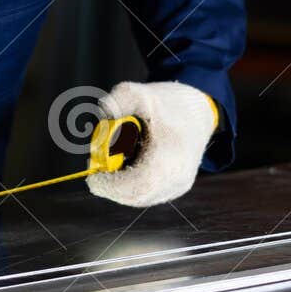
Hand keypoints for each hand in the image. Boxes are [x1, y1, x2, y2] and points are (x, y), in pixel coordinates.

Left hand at [86, 81, 217, 206]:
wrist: (198, 112)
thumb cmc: (167, 103)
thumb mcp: (140, 93)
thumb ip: (118, 100)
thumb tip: (102, 113)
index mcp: (171, 157)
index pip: (138, 185)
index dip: (111, 185)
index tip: (92, 177)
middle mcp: (178, 178)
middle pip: (136, 195)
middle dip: (111, 185)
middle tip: (96, 171)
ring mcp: (178, 186)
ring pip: (141, 198)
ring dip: (119, 186)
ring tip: (111, 165)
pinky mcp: (176, 188)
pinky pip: (148, 195)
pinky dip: (130, 186)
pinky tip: (125, 168)